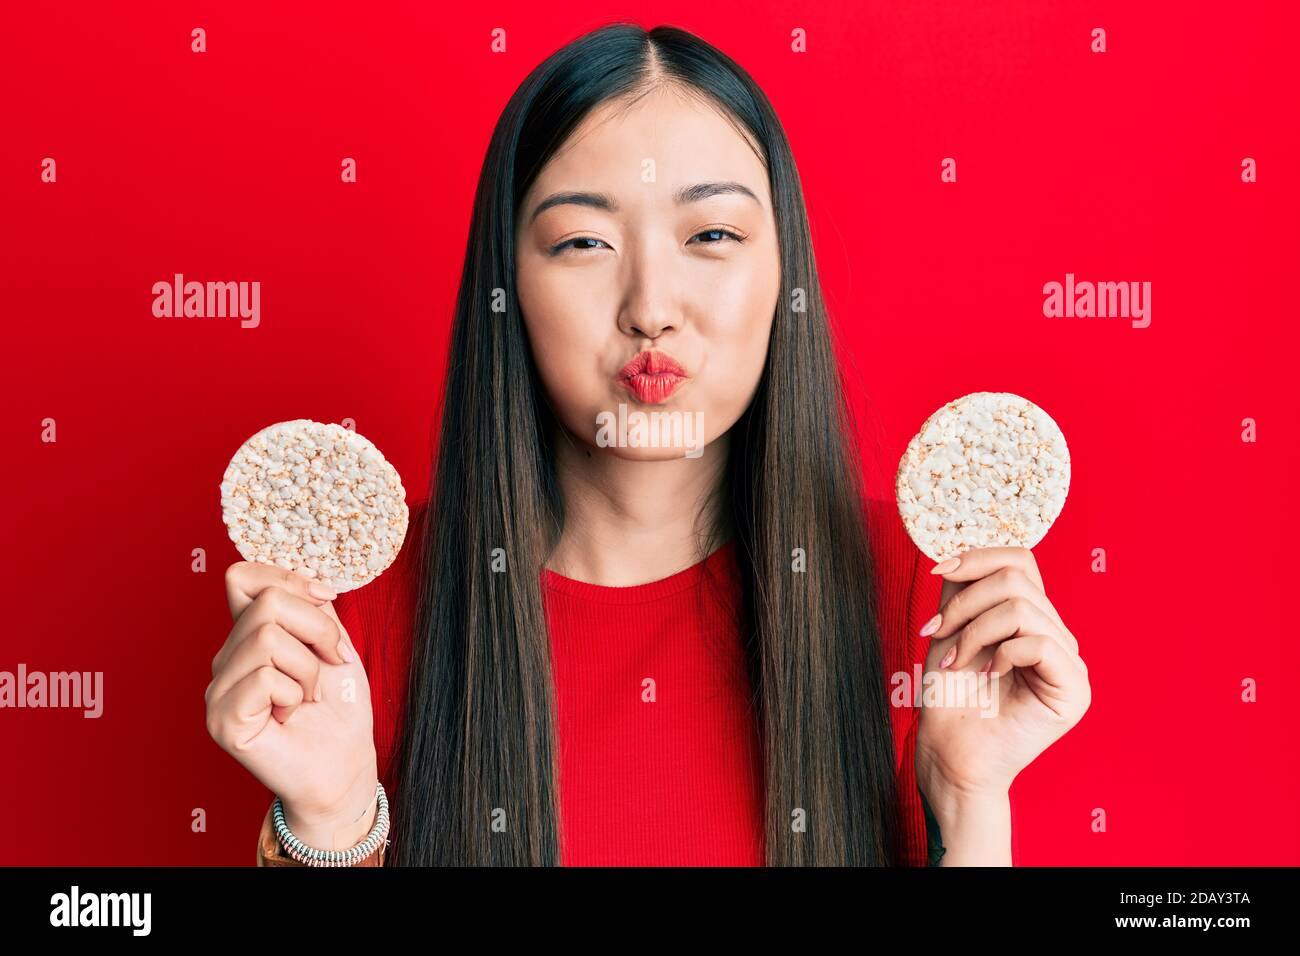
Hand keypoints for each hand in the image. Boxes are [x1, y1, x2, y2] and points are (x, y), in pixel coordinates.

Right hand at [205, 562, 379, 848]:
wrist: (345, 765)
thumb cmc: (339, 710)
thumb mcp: (333, 644)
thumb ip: (312, 609)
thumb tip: (304, 582)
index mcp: (247, 638)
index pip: (242, 577)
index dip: (289, 579)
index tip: (326, 600)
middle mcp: (225, 660)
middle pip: (267, 603)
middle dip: (318, 630)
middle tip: (330, 665)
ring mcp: (218, 690)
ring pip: (268, 637)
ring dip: (308, 667)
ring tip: (306, 696)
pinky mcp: (222, 720)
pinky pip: (265, 677)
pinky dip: (294, 693)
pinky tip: (290, 716)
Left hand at [913, 547, 1090, 802]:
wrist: (951, 754)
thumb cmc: (950, 697)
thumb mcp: (951, 629)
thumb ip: (963, 589)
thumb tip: (960, 549)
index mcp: (1033, 619)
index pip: (1020, 560)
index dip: (976, 557)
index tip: (934, 572)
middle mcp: (1056, 635)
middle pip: (1017, 579)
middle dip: (965, 602)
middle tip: (938, 633)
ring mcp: (1070, 662)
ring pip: (1022, 608)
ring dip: (974, 630)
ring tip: (955, 661)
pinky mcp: (1074, 690)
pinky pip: (1038, 643)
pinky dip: (1001, 653)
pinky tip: (986, 674)